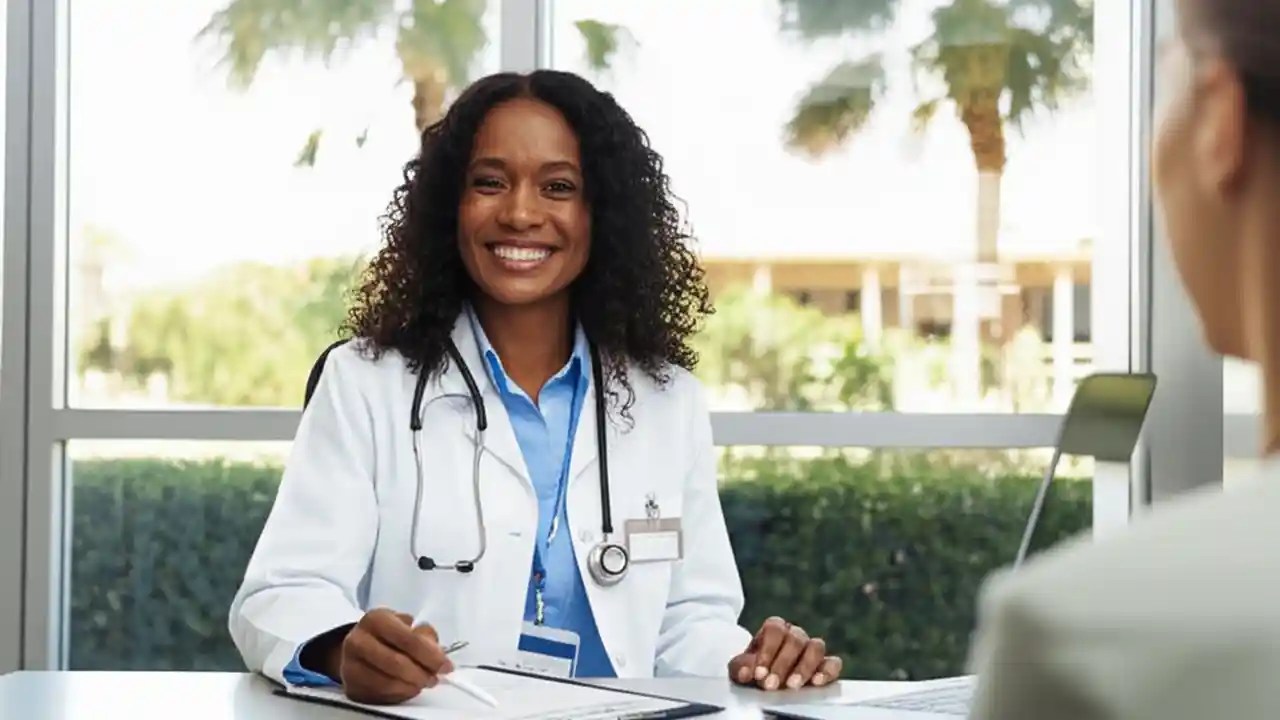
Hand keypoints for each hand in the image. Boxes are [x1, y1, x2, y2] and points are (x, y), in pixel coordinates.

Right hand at [329, 608, 452, 703]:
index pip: (406, 639)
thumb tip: (436, 653)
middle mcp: (358, 640)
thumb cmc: (388, 635)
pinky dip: (399, 694)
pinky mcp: (350, 685)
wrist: (357, 646)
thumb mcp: (406, 624)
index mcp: (376, 619)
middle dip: (421, 673)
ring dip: (412, 686)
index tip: (445, 665)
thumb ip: (424, 635)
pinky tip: (408, 687)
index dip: (429, 654)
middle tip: (434, 678)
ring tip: (423, 682)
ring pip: (387, 682)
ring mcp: (350, 664)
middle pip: (396, 663)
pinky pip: (379, 695)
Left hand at [728, 616, 841, 690]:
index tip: (759, 673)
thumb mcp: (741, 667)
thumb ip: (740, 667)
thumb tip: (746, 673)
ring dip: (804, 667)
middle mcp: (795, 634)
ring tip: (792, 685)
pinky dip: (827, 671)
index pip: (774, 629)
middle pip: (795, 639)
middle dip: (782, 664)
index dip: (767, 650)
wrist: (766, 677)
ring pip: (816, 647)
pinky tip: (816, 682)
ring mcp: (812, 648)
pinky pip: (834, 663)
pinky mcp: (826, 665)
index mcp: (774, 629)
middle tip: (771, 685)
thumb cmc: (754, 669)